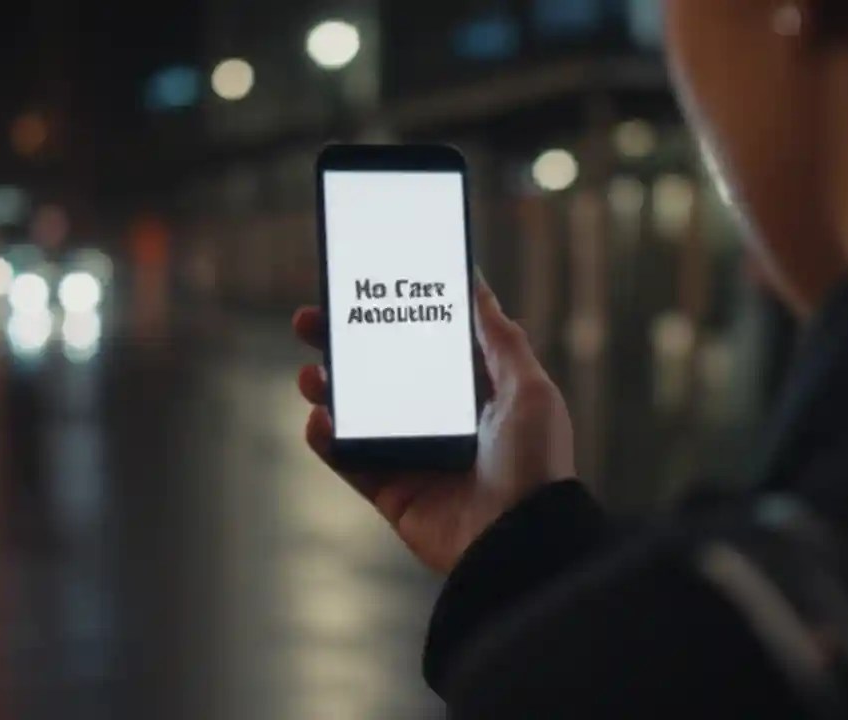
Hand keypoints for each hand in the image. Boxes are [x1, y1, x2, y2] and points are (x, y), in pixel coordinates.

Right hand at [293, 276, 574, 573]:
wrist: (521, 540)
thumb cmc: (536, 463)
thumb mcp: (529, 388)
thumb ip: (500, 339)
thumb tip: (477, 284)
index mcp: (474, 393)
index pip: (425, 343)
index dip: (393, 315)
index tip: (364, 286)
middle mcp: (440, 421)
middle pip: (380, 371)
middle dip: (344, 343)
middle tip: (310, 319)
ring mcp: (413, 457)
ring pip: (357, 413)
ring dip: (327, 388)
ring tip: (311, 373)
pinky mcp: (393, 492)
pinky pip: (349, 461)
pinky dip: (327, 439)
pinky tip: (318, 418)